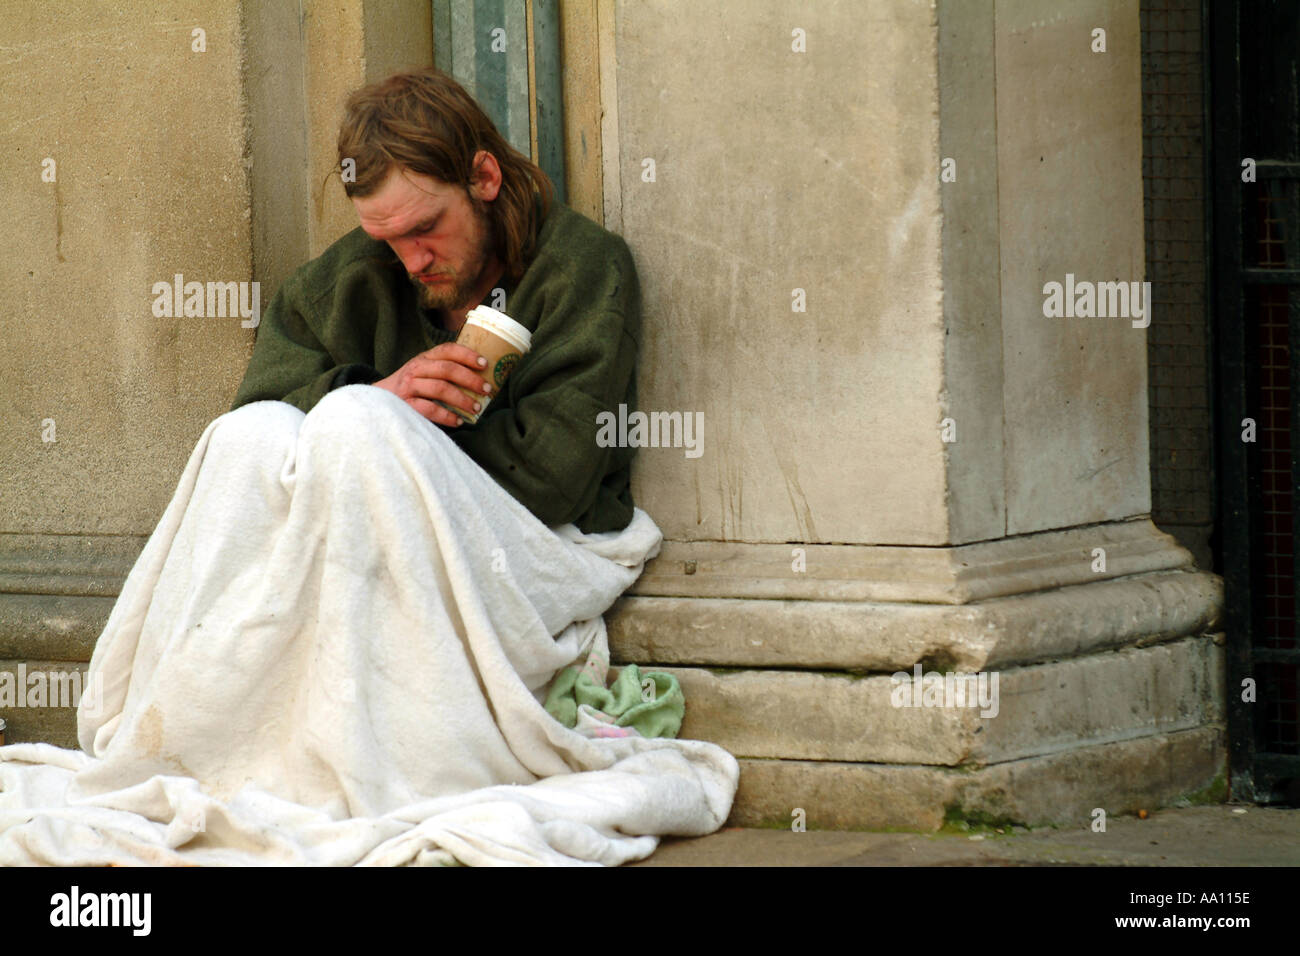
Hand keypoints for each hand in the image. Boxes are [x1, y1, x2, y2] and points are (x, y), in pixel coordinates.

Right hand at [372, 343, 494, 426]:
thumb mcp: (424, 371)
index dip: (467, 355)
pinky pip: (429, 409)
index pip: (448, 350)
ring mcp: (409, 386)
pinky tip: (459, 421)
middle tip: (486, 390)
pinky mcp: (405, 404)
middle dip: (470, 380)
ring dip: (462, 399)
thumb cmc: (411, 386)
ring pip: (440, 389)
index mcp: (425, 358)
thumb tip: (482, 379)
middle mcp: (416, 369)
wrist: (379, 398)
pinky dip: (447, 416)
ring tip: (476, 408)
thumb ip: (444, 370)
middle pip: (447, 369)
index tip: (484, 364)